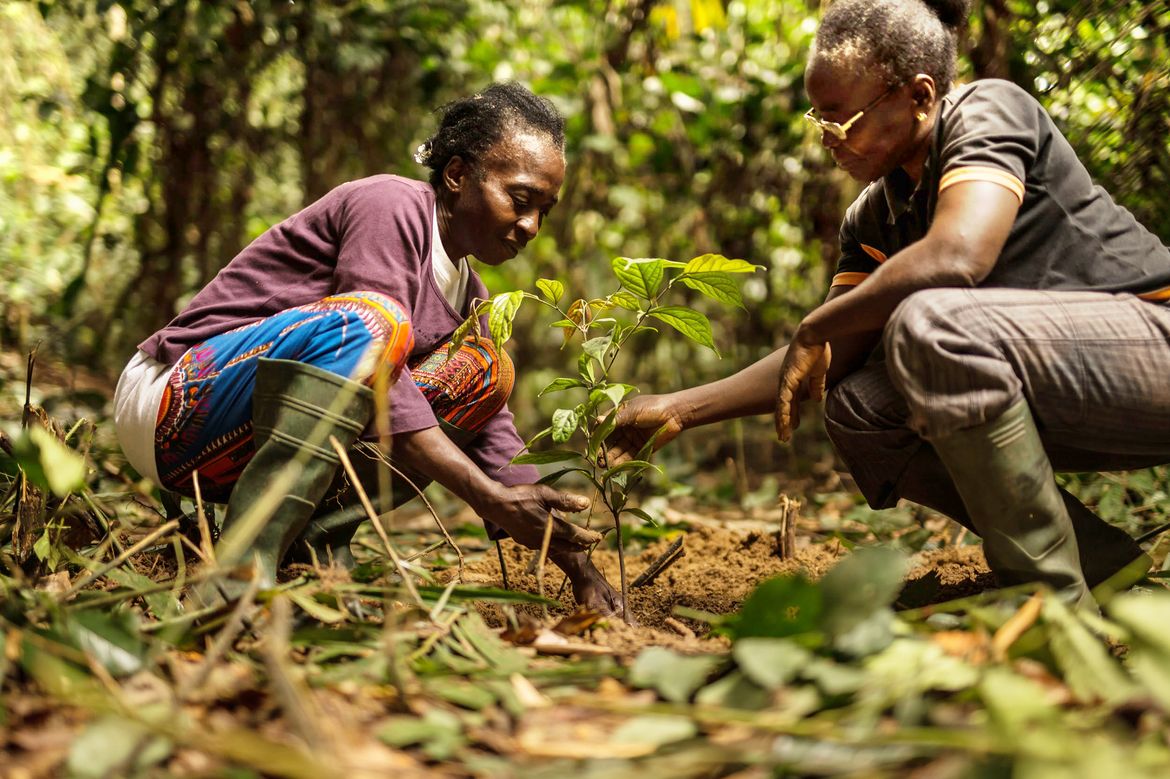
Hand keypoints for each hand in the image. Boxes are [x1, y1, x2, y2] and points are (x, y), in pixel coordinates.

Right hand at [473, 483, 601, 550]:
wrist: (496, 505)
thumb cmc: (520, 496)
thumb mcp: (544, 494)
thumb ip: (565, 500)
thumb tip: (586, 503)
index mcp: (550, 527)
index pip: (575, 535)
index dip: (588, 537)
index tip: (599, 537)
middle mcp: (543, 539)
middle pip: (567, 546)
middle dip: (581, 545)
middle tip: (592, 543)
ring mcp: (533, 543)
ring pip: (556, 549)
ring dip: (568, 547)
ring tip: (577, 544)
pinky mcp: (525, 542)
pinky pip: (544, 548)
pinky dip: (555, 546)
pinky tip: (555, 541)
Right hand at [603, 394, 686, 465]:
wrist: (675, 414)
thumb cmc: (652, 407)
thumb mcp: (633, 411)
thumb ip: (616, 419)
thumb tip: (598, 421)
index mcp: (619, 416)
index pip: (604, 427)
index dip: (597, 436)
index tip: (592, 444)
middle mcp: (623, 428)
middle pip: (609, 441)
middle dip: (603, 451)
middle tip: (598, 460)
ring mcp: (632, 439)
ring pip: (618, 451)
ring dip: (611, 459)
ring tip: (604, 466)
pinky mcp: (641, 448)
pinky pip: (629, 457)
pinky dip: (622, 463)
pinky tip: (615, 468)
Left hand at [775, 332, 830, 442]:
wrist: (815, 335)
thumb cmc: (818, 350)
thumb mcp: (819, 372)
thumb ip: (816, 385)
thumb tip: (817, 400)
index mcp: (793, 380)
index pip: (791, 402)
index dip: (791, 415)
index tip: (792, 427)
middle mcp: (786, 382)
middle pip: (784, 407)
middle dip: (784, 423)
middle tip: (784, 437)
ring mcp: (786, 380)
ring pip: (782, 406)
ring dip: (782, 422)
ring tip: (783, 436)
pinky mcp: (789, 378)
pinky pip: (785, 399)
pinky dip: (785, 412)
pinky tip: (785, 423)